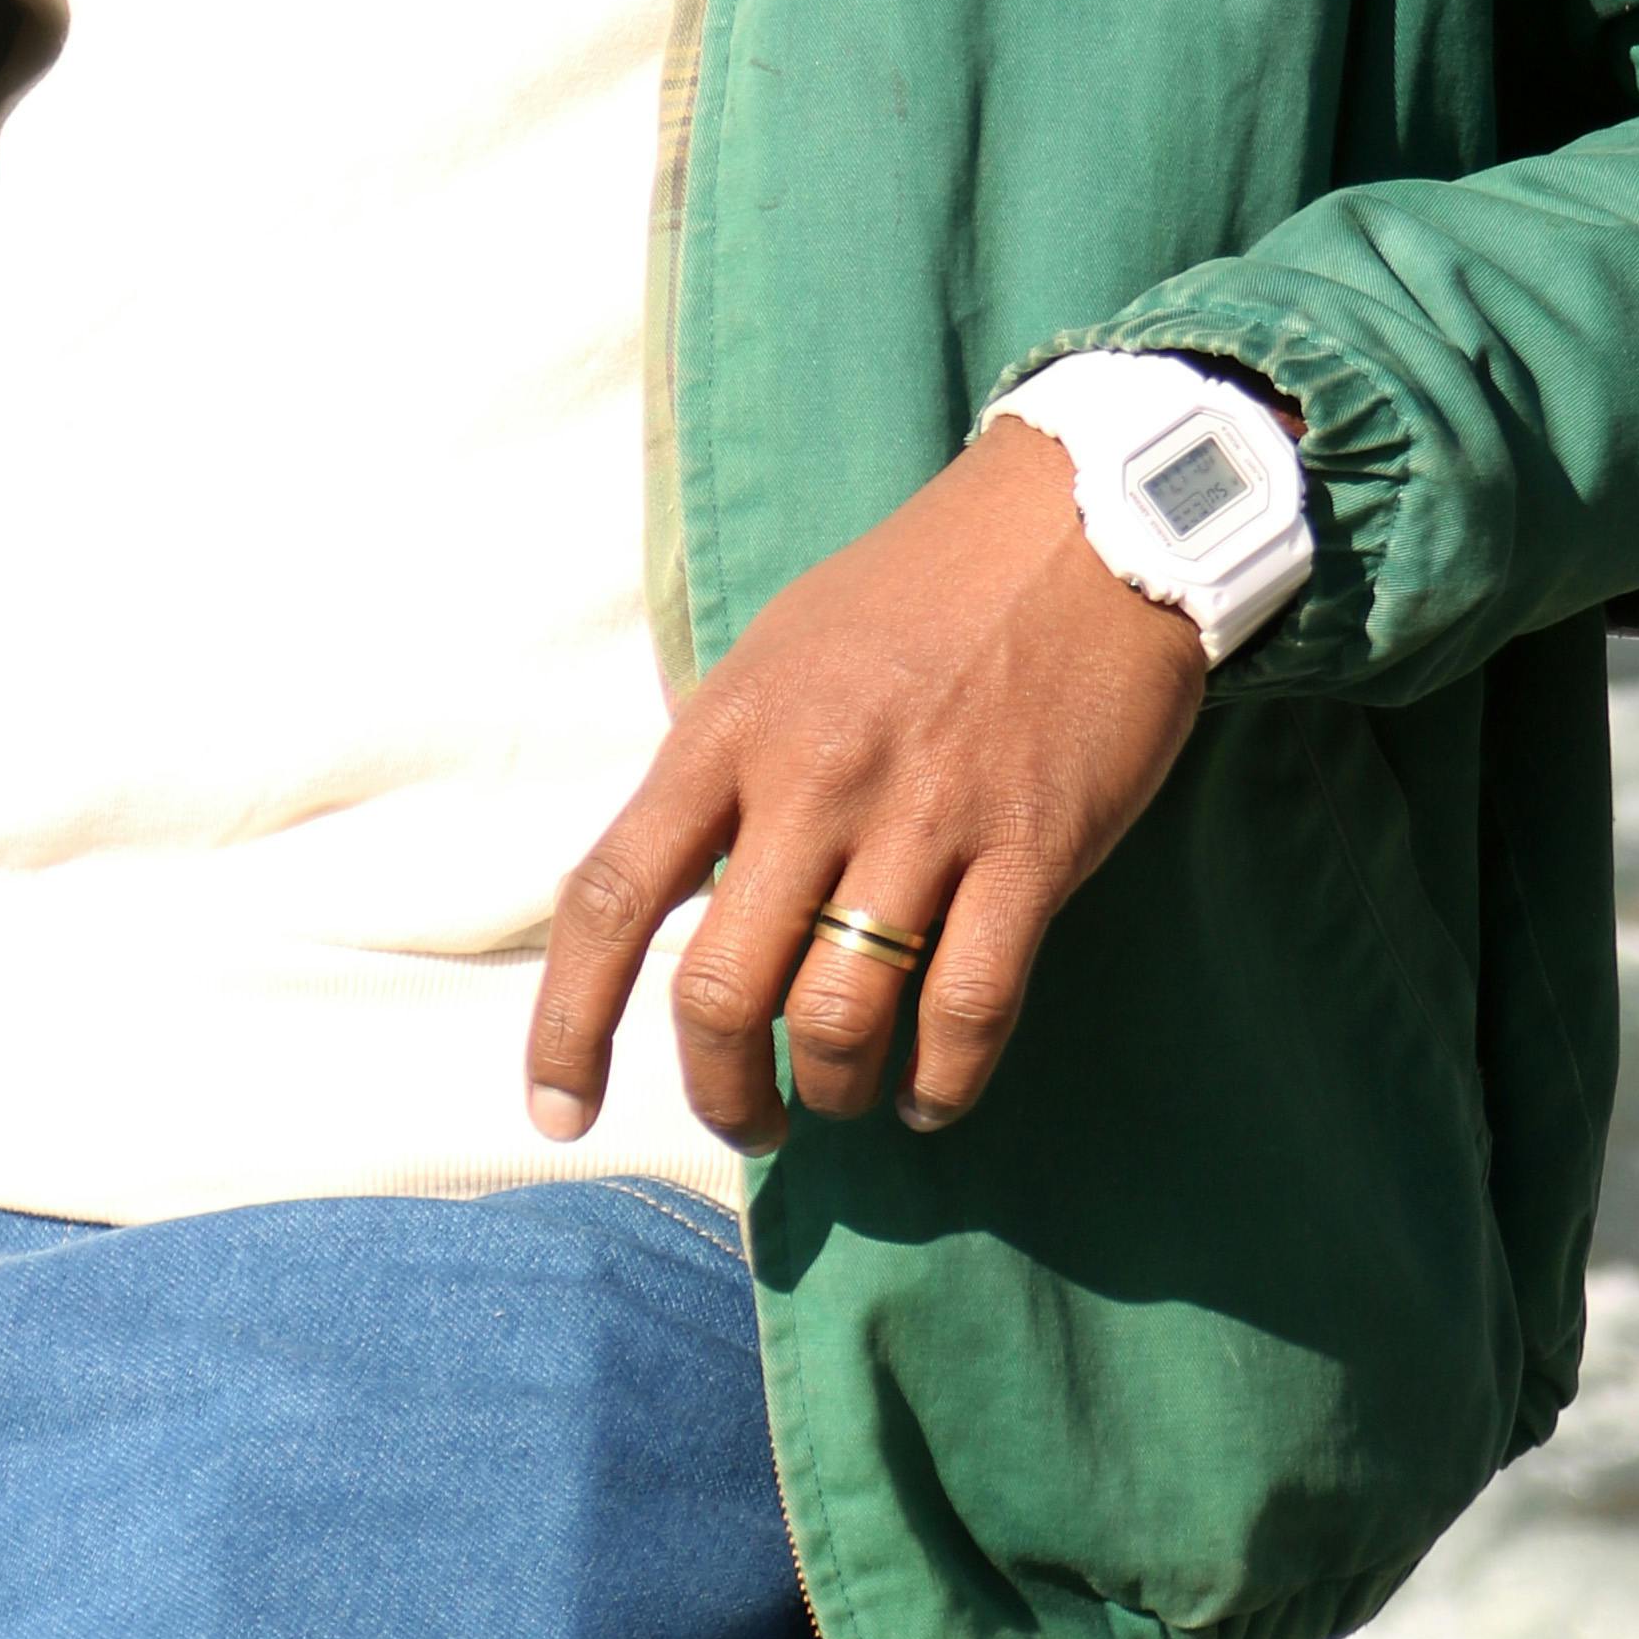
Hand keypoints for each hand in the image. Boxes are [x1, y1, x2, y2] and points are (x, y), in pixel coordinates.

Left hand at [526, 413, 1203, 1155]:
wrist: (1082, 520)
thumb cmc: (918, 591)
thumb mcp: (777, 653)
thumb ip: (721, 765)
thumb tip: (673, 877)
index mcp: (728, 729)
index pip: (611, 898)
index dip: (569, 1023)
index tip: (556, 1110)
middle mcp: (812, 779)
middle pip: (720, 993)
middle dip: (719, 1091)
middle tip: (746, 1118)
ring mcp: (924, 816)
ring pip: (839, 1019)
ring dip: (831, 1090)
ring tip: (842, 1096)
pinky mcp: (1030, 846)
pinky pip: (968, 1009)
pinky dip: (940, 1082)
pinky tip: (929, 1094)